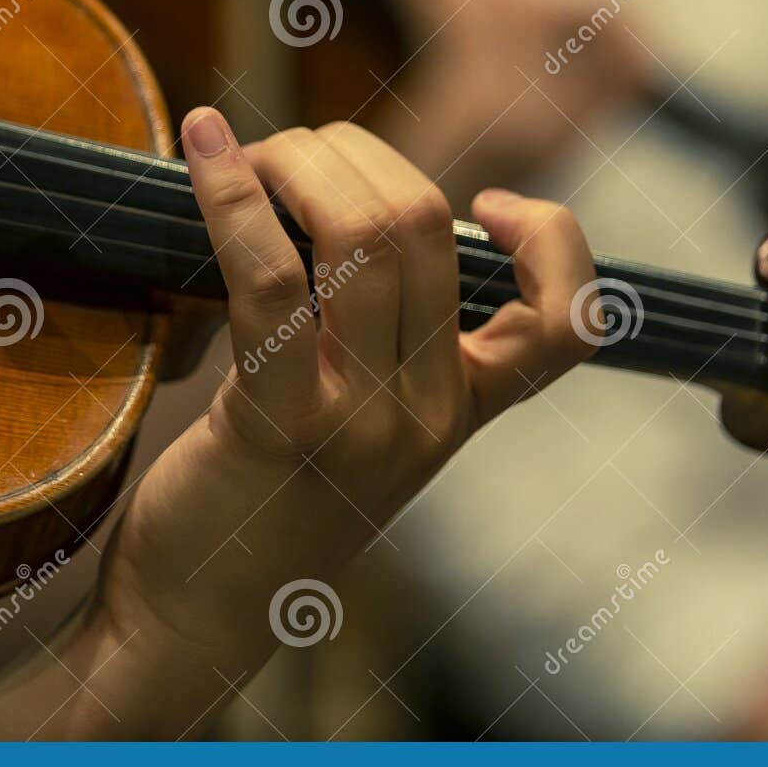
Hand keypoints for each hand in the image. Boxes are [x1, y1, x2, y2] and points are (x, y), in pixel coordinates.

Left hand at [0, 110, 597, 738]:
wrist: (196, 619)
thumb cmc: (262, 496)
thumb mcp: (353, 415)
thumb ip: (372, 328)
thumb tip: (329, 192)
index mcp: (464, 411)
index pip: (571, 323)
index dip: (553, 239)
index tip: (483, 206)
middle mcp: (431, 416)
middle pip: (426, 225)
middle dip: (350, 154)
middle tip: (284, 155)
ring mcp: (364, 424)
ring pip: (363, 234)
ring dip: (295, 163)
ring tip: (243, 157)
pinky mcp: (280, 425)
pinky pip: (270, 278)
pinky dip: (232, 195)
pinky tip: (204, 147)